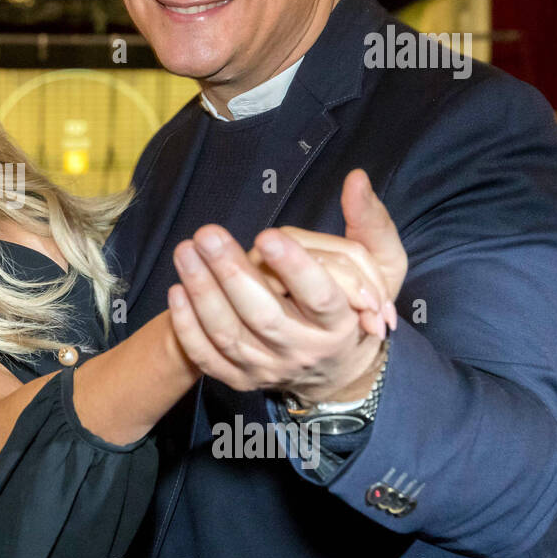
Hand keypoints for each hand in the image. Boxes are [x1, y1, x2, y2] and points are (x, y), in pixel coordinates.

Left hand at [167, 170, 404, 404]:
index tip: (266, 235)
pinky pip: (208, 358)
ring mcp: (269, 368)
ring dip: (202, 293)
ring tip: (186, 251)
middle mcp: (304, 350)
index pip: (320, 297)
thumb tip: (356, 178)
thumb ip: (370, 222)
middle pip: (264, 316)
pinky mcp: (241, 379)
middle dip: (231, 274)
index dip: (294, 268)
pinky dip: (189, 328)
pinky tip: (176, 291)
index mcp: (341, 323)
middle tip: (207, 234)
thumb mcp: (380, 267)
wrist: (333, 369)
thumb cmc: (353, 307)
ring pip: (230, 336)